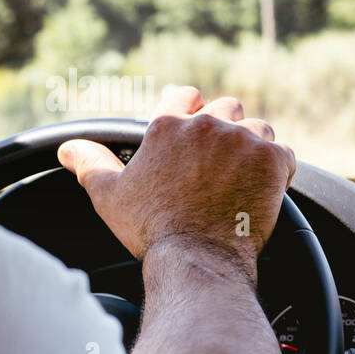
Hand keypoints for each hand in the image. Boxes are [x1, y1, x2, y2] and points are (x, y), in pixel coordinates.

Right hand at [57, 86, 295, 278]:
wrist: (197, 258)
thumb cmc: (153, 229)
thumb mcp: (109, 195)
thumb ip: (91, 163)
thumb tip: (70, 148)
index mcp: (168, 126)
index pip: (186, 95)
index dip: (193, 110)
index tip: (198, 130)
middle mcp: (208, 125)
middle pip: (228, 108)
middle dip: (228, 130)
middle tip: (223, 163)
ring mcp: (243, 141)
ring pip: (260, 128)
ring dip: (255, 147)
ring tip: (246, 177)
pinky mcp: (272, 161)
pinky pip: (284, 154)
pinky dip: (279, 169)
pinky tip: (266, 190)